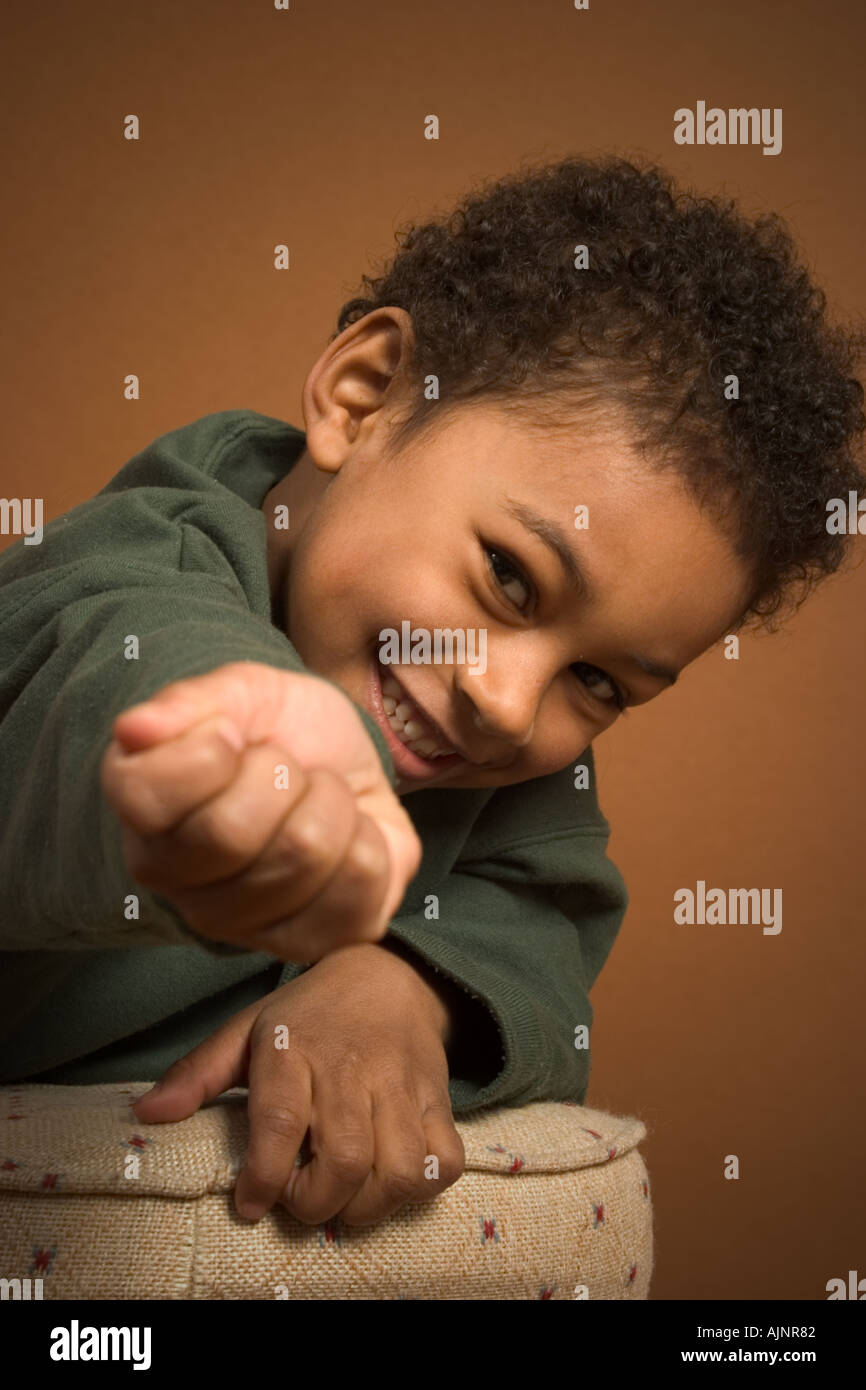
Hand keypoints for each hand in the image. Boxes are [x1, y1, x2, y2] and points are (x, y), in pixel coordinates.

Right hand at [100, 661, 421, 960]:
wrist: (342, 764)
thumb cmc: (280, 729)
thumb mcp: (241, 691)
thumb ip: (189, 703)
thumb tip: (136, 729)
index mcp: (142, 812)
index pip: (156, 793)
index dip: (211, 748)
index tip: (231, 735)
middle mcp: (177, 882)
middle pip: (232, 831)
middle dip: (284, 775)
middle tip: (288, 769)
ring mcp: (240, 924)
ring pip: (305, 854)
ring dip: (332, 804)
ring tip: (317, 799)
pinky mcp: (312, 942)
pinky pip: (360, 885)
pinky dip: (372, 841)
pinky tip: (349, 836)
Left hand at [131, 941, 465, 1225]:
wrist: (390, 976)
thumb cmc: (309, 1014)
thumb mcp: (247, 1029)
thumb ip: (197, 1074)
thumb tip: (147, 1115)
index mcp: (294, 1049)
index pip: (278, 1125)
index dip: (261, 1178)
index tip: (249, 1203)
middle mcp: (350, 1069)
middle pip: (342, 1160)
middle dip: (313, 1202)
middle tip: (297, 1196)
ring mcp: (400, 1085)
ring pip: (396, 1171)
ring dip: (365, 1205)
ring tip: (343, 1194)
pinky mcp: (438, 1100)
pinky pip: (442, 1163)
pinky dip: (418, 1186)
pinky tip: (388, 1178)